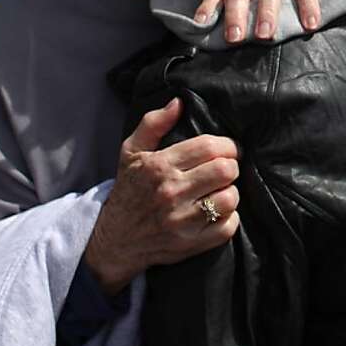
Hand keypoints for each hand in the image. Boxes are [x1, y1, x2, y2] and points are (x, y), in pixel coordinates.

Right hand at [84, 98, 239, 294]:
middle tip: (224, 169)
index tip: (227, 149)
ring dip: (230, 192)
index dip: (228, 145)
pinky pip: (228, 227)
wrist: (114, 240)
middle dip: (231, 166)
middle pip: (225, 170)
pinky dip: (229, 218)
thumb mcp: (131, 152)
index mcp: (159, 166)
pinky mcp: (190, 244)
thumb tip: (179, 102)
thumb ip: (153, 123)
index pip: (210, 147)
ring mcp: (181, 221)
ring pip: (230, 198)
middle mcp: (171, 193)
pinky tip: (217, 212)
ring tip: (220, 190)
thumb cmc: (128, 190)